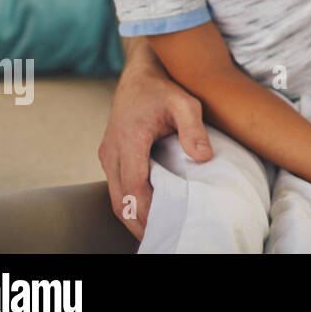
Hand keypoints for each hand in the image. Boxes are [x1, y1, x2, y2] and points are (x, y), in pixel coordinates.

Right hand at [98, 46, 211, 240]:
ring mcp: (107, 153)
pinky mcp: (109, 155)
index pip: (134, 186)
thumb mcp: (186, 103)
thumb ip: (194, 130)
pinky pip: (116, 186)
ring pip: (115, 196)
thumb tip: (202, 158)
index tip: (164, 225)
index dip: (147, 209)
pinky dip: (129, 203)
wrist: (141, 72)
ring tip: (155, 231)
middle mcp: (112, 150)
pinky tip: (147, 211)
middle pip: (120, 199)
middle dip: (138, 222)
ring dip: (132, 215)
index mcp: (129, 140)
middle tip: (161, 238)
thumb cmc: (164, 87)